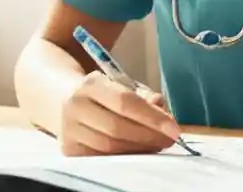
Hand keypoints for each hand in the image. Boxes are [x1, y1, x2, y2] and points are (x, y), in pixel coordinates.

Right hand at [58, 71, 180, 155]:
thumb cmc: (106, 93)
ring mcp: (70, 130)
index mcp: (91, 84)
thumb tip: (163, 112)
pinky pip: (102, 158)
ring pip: (110, 147)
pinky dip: (125, 156)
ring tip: (157, 145)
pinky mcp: (70, 150)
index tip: (174, 128)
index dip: (152, 117)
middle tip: (170, 140)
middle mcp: (76, 106)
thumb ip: (145, 97)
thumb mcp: (125, 85)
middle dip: (149, 136)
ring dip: (139, 149)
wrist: (67, 102)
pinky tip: (139, 151)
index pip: (125, 102)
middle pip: (117, 128)